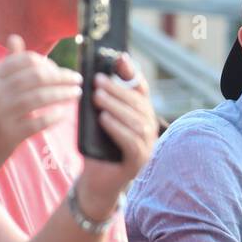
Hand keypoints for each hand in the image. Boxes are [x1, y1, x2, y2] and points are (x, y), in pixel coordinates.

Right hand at [0, 35, 80, 181]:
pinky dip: (54, 116)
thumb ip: (4, 66)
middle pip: (36, 76)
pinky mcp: (7, 136)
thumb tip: (16, 38)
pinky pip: (39, 122)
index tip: (58, 71)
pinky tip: (63, 114)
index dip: (47, 63)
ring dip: (63, 93)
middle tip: (77, 79)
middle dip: (62, 76)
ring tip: (77, 93)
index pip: (24, 60)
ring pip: (41, 97)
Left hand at [77, 53, 158, 202]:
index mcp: (141, 115)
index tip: (119, 59)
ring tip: (97, 97)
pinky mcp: (139, 162)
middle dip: (117, 89)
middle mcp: (149, 129)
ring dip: (116, 106)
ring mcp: (147, 146)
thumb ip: (101, 102)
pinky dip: (117, 128)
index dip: (132, 73)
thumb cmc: (97, 148)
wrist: (96, 182)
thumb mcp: (98, 120)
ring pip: (136, 121)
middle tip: (97, 80)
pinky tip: (104, 120)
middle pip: (138, 103)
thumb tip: (92, 76)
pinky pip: (132, 142)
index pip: (141, 89)